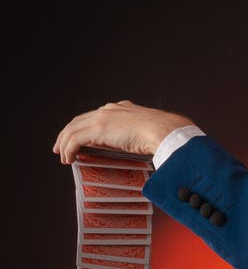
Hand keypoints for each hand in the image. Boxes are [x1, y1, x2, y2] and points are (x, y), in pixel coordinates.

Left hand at [53, 100, 194, 164]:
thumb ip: (142, 138)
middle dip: (68, 134)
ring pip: (73, 129)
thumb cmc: (165, 135)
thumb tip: (147, 152)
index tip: (80, 140)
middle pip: (80, 120)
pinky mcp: (98, 129)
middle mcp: (110, 109)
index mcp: (122, 109)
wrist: (165, 131)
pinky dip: (68, 149)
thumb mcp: (149, 134)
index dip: (85, 127)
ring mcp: (103, 117)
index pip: (96, 117)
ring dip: (65, 143)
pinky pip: (75, 139)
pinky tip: (68, 159)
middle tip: (62, 147)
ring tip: (63, 156)